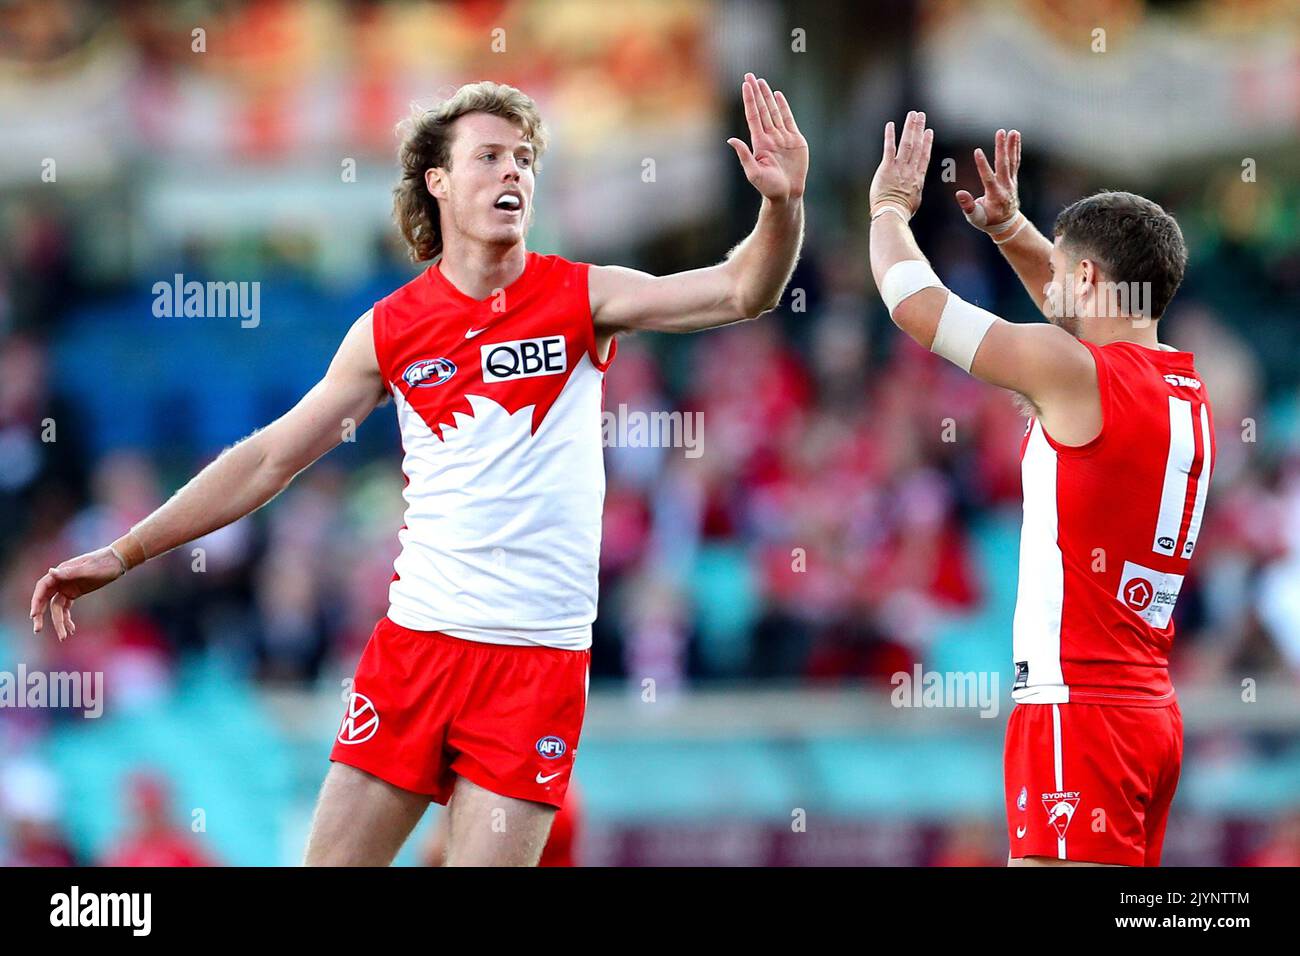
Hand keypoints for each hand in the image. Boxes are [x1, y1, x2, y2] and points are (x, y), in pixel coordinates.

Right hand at [30, 547, 125, 640]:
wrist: (117, 561)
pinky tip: (71, 630)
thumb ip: (70, 572)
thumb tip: (50, 571)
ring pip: (57, 608)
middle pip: (45, 599)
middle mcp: (61, 580)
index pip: (42, 588)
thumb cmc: (104, 562)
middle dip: (41, 615)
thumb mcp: (89, 569)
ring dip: (58, 622)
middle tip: (37, 630)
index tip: (34, 615)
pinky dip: (67, 619)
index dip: (36, 601)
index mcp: (61, 572)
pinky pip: (66, 608)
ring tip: (63, 637)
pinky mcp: (74, 593)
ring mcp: (67, 587)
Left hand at [727, 73, 807, 203]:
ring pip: (774, 112)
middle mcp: (770, 137)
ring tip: (762, 82)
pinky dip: (783, 107)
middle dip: (756, 93)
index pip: (753, 116)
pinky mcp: (795, 141)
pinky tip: (778, 96)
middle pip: (762, 110)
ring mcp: (782, 138)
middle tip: (750, 76)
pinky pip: (789, 120)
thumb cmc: (769, 188)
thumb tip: (730, 140)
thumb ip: (744, 155)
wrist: (788, 195)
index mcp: (759, 143)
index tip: (745, 85)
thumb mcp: (753, 173)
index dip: (749, 100)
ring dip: (767, 97)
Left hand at [870, 110, 933, 219]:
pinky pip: (889, 149)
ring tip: (912, 115)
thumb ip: (914, 191)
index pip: (924, 156)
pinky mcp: (887, 168)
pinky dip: (890, 136)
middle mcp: (910, 170)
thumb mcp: (914, 201)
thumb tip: (914, 190)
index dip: (927, 142)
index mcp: (918, 178)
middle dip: (919, 129)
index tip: (929, 131)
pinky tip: (890, 125)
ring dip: (910, 128)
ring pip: (907, 144)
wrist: (893, 213)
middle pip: (917, 145)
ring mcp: (899, 168)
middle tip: (921, 116)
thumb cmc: (902, 211)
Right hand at [955, 128, 1020, 232]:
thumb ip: (968, 206)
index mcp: (995, 196)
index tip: (977, 151)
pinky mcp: (1013, 178)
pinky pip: (1015, 161)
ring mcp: (1011, 181)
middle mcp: (1005, 186)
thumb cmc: (987, 220)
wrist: (1006, 224)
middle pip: (1003, 165)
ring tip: (1011, 132)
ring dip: (1011, 146)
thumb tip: (959, 193)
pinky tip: (1015, 137)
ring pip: (1011, 161)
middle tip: (1000, 133)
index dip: (982, 165)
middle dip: (1001, 148)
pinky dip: (1016, 149)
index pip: (988, 178)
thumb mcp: (975, 217)